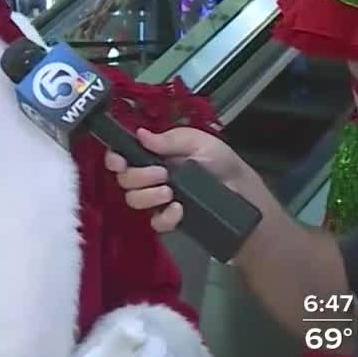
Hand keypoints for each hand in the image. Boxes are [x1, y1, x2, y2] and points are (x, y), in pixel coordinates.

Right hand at [105, 127, 257, 232]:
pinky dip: (165, 217)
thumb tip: (140, 134)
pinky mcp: (168, 221)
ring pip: (133, 200)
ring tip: (171, 192)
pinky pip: (154, 222)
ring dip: (149, 196)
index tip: (119, 161)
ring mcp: (157, 200)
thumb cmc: (220, 162)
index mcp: (153, 155)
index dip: (114, 158)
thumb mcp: (199, 142)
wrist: (242, 192)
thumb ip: (170, 139)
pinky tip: (179, 210)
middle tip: (163, 174)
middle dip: (139, 176)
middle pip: (124, 179)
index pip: (122, 156)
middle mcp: (150, 177)